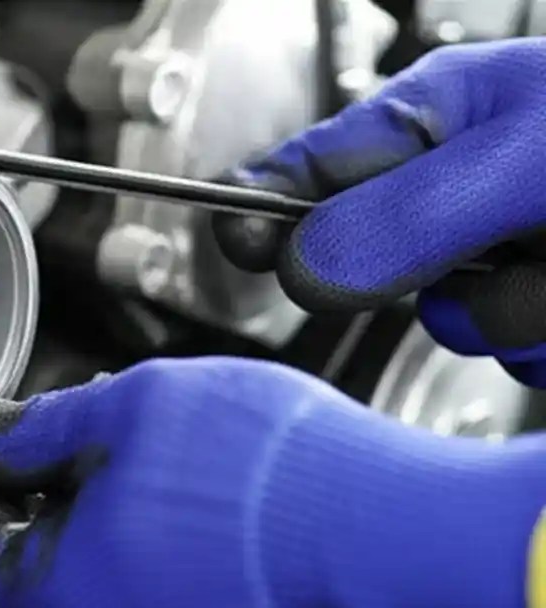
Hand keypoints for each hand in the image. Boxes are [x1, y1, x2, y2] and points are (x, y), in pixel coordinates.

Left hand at [0, 358, 545, 607]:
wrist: (392, 527)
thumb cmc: (270, 471)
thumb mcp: (127, 411)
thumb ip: (30, 428)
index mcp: (64, 592)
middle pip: (32, 567)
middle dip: (46, 493)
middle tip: (89, 433)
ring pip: (100, 575)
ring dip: (109, 510)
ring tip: (162, 455)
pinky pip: (159, 589)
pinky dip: (161, 538)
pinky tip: (203, 490)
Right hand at [213, 39, 545, 385]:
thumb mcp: (516, 165)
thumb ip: (406, 219)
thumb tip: (301, 272)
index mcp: (434, 117)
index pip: (302, 170)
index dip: (256, 213)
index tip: (233, 248)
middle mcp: (456, 182)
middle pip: (373, 266)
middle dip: (424, 281)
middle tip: (483, 257)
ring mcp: (501, 242)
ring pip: (450, 318)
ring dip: (507, 315)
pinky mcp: (540, 296)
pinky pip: (506, 350)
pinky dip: (539, 343)